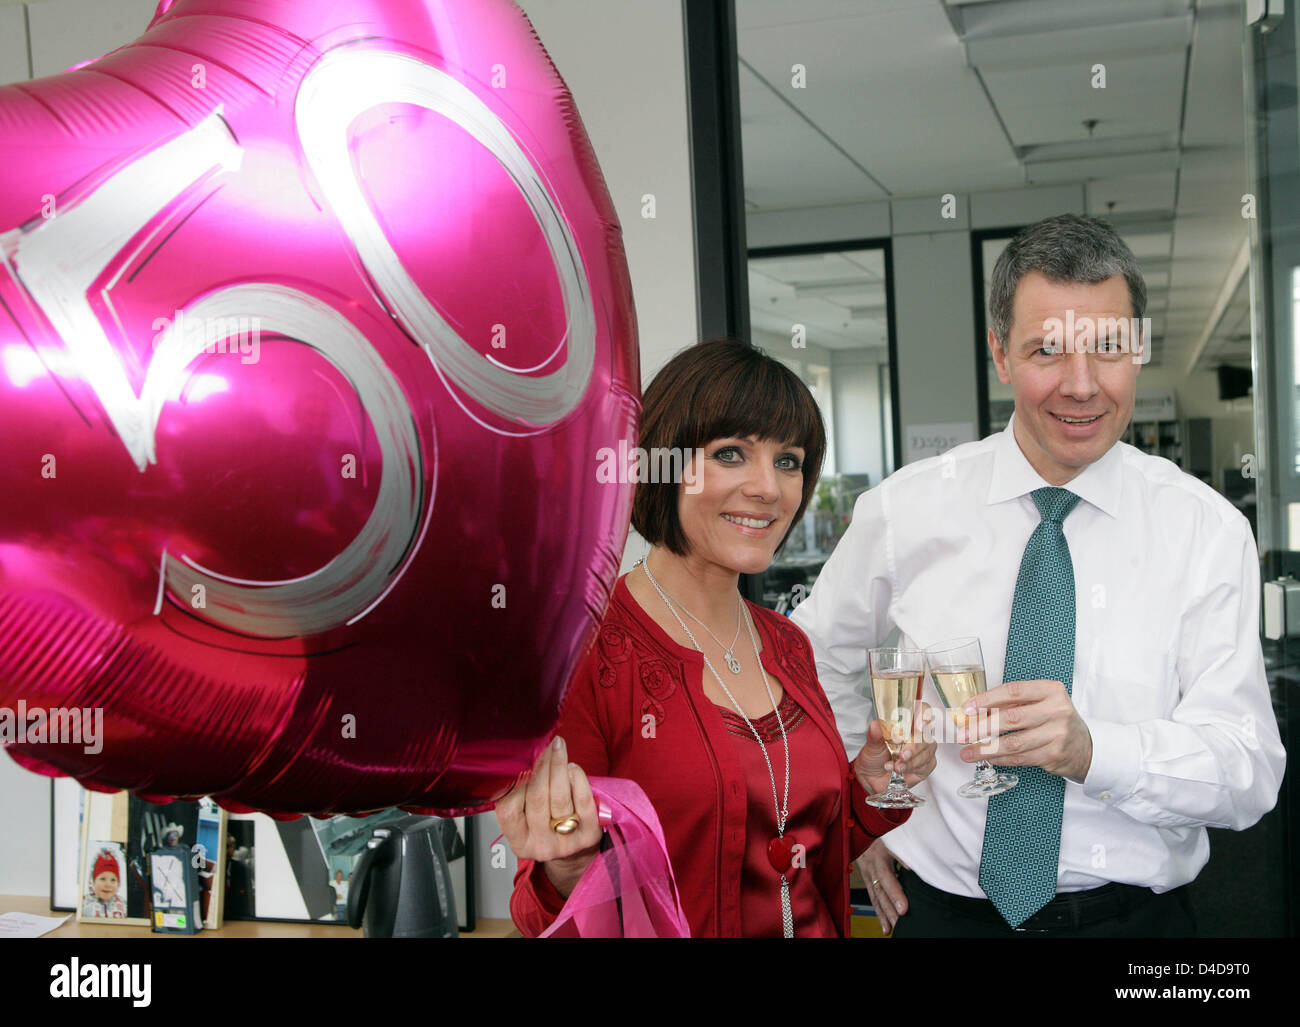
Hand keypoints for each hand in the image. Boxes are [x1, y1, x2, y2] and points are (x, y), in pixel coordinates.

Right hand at [494, 736, 602, 897]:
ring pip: (560, 797)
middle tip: (543, 743)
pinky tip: (572, 767)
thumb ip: (518, 795)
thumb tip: (519, 754)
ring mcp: (567, 842)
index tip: (520, 756)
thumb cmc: (546, 826)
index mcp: (519, 842)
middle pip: (537, 799)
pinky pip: (583, 799)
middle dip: (540, 765)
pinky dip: (577, 778)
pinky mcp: (589, 834)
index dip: (515, 780)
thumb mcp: (525, 819)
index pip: (509, 809)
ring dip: (558, 766)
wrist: (574, 856)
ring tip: (557, 747)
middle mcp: (541, 845)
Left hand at [852, 702, 936, 795]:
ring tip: (895, 766)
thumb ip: (875, 735)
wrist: (871, 777)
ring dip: (910, 762)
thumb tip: (875, 725)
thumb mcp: (871, 745)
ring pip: (926, 753)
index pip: (922, 710)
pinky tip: (900, 771)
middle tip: (902, 755)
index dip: (924, 713)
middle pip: (926, 735)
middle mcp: (918, 735)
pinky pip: (926, 766)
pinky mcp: (926, 766)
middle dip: (914, 747)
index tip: (920, 722)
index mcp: (906, 723)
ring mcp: (924, 750)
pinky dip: (912, 769)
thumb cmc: (874, 756)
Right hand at [857, 839, 908, 934]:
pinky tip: (885, 924)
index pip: (887, 878)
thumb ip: (901, 852)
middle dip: (889, 910)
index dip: (895, 894)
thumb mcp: (891, 837)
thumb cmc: (879, 832)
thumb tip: (913, 866)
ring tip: (890, 929)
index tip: (903, 909)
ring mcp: (867, 874)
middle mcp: (871, 868)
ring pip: (875, 897)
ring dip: (883, 914)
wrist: (859, 828)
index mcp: (878, 857)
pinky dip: (878, 912)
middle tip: (899, 924)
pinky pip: (872, 897)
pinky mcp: (867, 878)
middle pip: (880, 892)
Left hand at [961, 679, 1092, 780]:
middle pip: (1011, 718)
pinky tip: (987, 758)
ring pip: (1014, 742)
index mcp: (1051, 690)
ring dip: (986, 749)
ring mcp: (1058, 734)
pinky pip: (1020, 758)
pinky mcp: (1054, 755)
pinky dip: (1000, 759)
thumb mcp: (1041, 702)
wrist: (1086, 746)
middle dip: (981, 727)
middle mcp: (1057, 710)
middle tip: (962, 734)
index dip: (987, 699)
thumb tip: (975, 712)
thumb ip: (1013, 703)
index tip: (967, 708)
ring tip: (967, 752)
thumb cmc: (1055, 719)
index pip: (1013, 691)